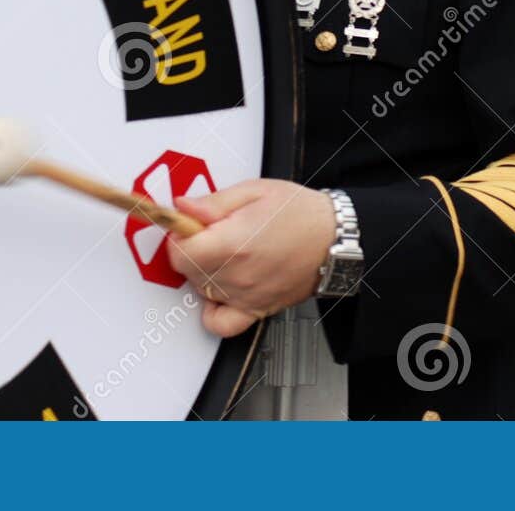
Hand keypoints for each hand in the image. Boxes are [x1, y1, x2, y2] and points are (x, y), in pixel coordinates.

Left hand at [166, 179, 335, 337]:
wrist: (335, 237)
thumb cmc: (301, 213)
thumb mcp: (254, 191)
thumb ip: (213, 203)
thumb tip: (182, 206)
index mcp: (233, 243)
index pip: (178, 251)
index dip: (180, 234)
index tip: (189, 224)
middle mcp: (237, 276)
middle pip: (187, 271)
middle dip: (192, 249)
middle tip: (211, 232)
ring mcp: (245, 297)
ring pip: (200, 291)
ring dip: (203, 272)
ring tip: (224, 252)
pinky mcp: (256, 310)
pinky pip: (219, 323)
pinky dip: (212, 310)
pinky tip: (219, 288)